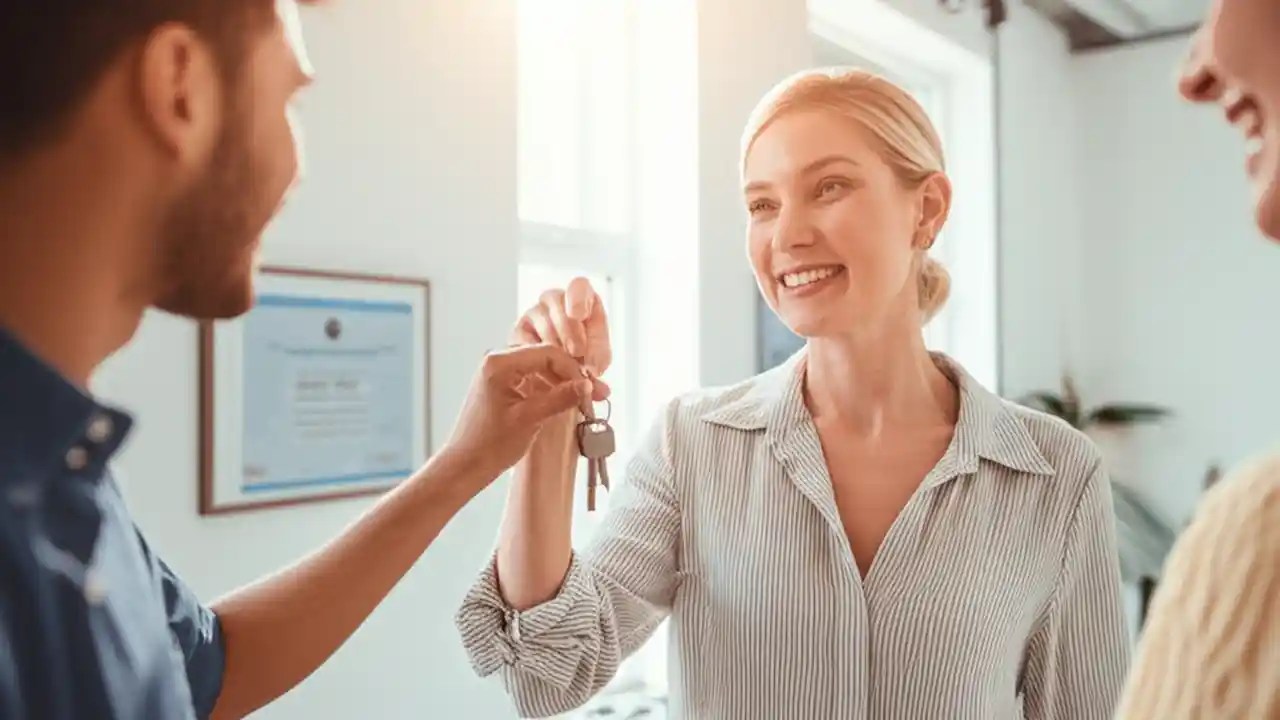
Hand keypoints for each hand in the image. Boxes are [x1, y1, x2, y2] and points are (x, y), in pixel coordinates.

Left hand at [440, 344, 593, 480]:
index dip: (574, 370)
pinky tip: (567, 401)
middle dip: (572, 375)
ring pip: (541, 368)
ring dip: (564, 383)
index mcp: (499, 363)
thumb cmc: (489, 444)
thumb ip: (560, 398)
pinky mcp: (502, 384)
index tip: (591, 388)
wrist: (465, 465)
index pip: (548, 353)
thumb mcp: (530, 419)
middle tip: (596, 393)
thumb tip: (587, 386)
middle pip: (546, 357)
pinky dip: (551, 389)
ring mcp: (498, 372)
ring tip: (586, 400)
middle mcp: (497, 360)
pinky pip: (532, 378)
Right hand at [511, 277, 611, 401]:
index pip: (579, 286)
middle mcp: (555, 302)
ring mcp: (534, 314)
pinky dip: (533, 351)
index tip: (580, 315)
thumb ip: (598, 366)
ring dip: (553, 340)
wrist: (557, 380)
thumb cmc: (582, 362)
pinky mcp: (517, 332)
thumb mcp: (596, 363)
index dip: (578, 297)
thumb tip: (598, 381)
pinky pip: (522, 335)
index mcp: (581, 301)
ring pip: (538, 315)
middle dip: (568, 326)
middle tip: (576, 352)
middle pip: (556, 299)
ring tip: (563, 364)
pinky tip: (543, 368)